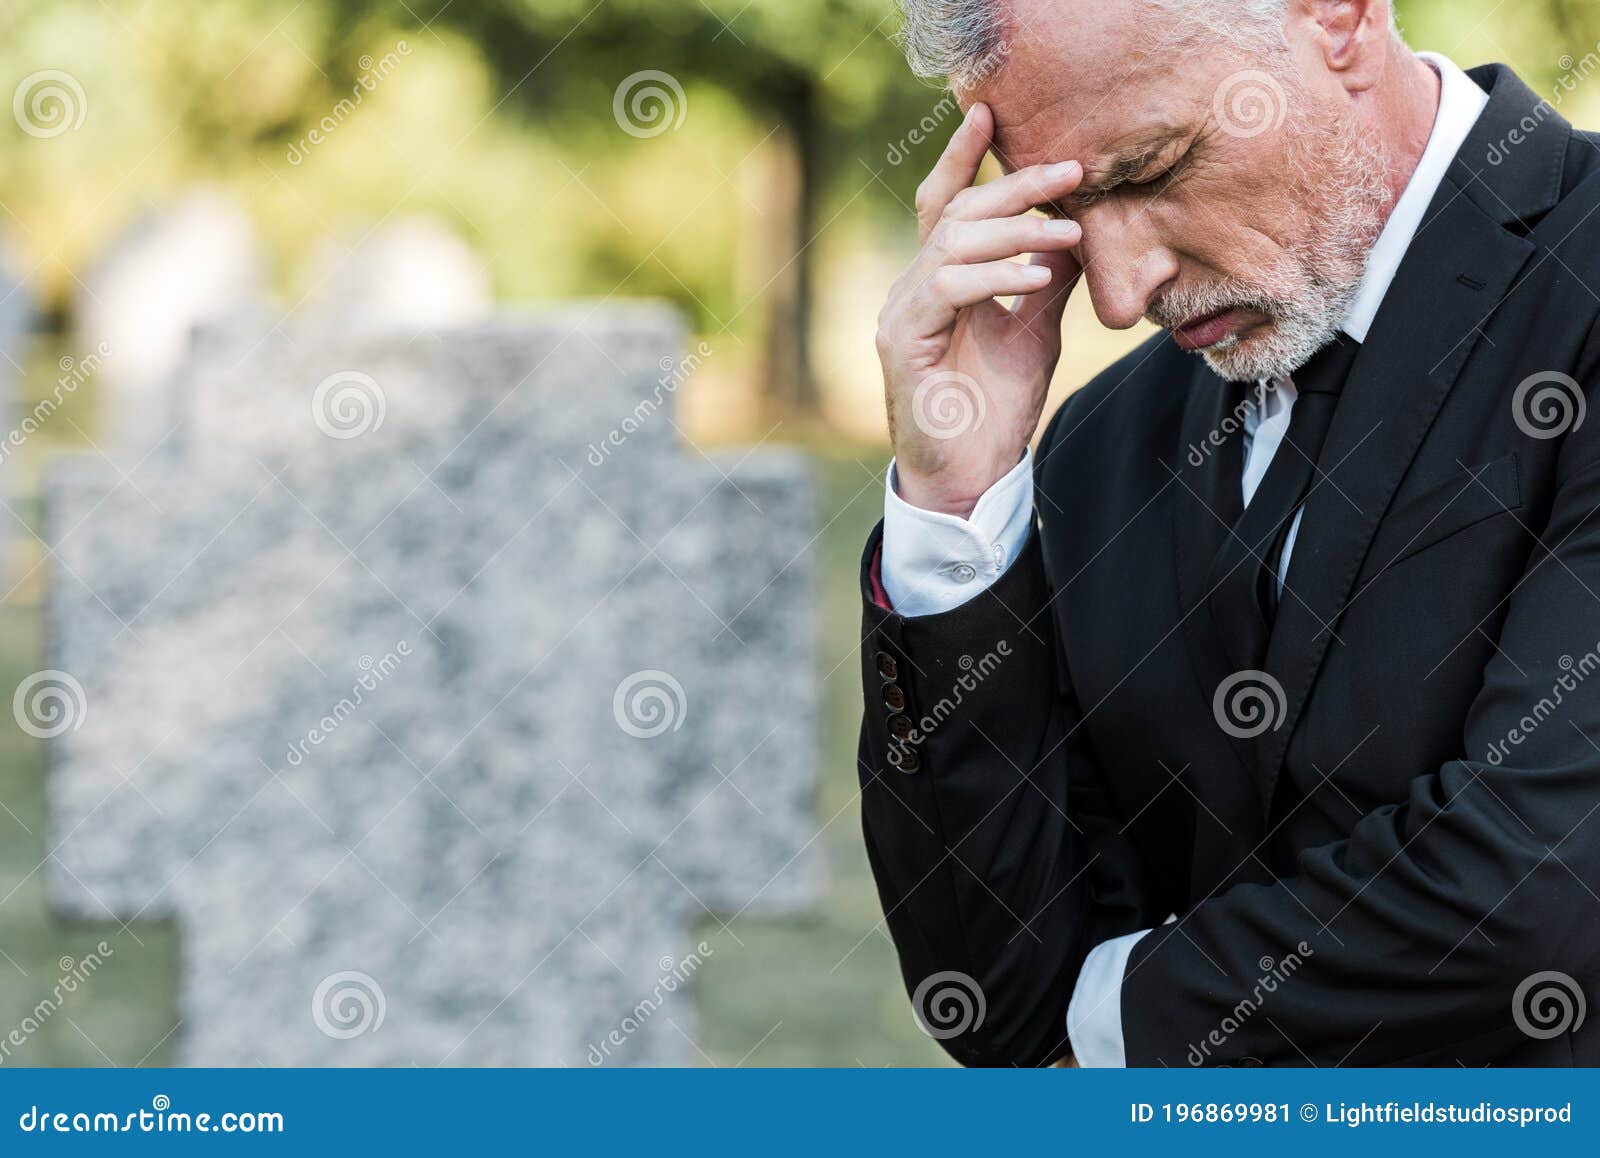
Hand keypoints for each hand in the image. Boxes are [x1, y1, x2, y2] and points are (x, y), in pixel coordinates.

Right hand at [875, 102, 1083, 517]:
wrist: (971, 473)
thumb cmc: (996, 407)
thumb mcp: (1035, 327)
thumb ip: (1045, 278)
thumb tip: (1076, 229)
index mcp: (938, 280)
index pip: (946, 205)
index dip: (965, 159)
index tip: (990, 114)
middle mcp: (911, 288)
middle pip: (955, 214)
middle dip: (1013, 186)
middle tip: (1070, 171)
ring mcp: (902, 314)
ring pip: (951, 244)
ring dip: (1015, 232)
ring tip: (1069, 233)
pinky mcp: (903, 343)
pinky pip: (946, 289)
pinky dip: (995, 277)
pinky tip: (1037, 277)